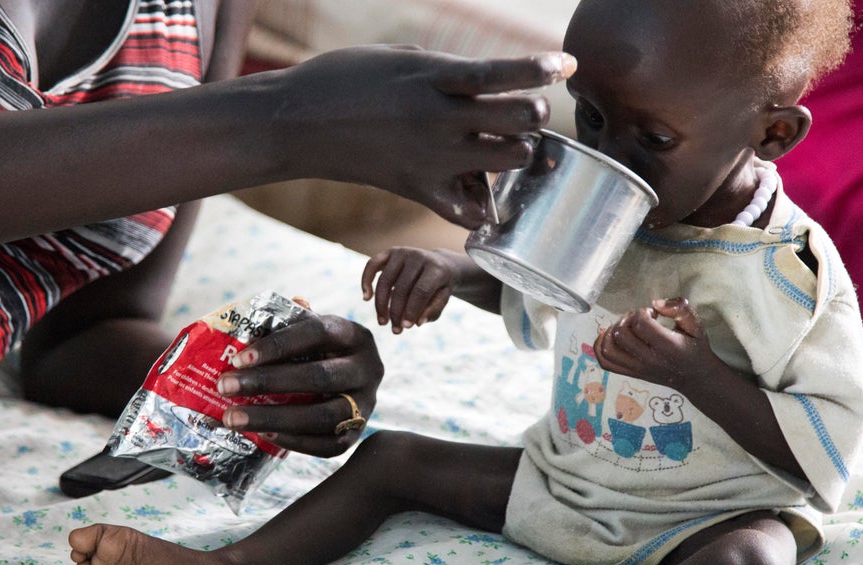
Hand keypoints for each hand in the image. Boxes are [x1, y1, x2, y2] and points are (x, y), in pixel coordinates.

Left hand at [215, 314, 383, 456]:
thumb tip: (252, 324)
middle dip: (268, 382)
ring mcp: (366, 404)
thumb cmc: (321, 352)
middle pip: (320, 377)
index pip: (316, 333)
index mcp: (354, 335)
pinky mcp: (358, 433)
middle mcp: (368, 369)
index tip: (239, 359)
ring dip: (274, 418)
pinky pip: (327, 445)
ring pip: (323, 416)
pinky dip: (294, 442)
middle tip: (226, 387)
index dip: (277, 345)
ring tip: (234, 418)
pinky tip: (263, 435)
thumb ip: (287, 324)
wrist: (353, 383)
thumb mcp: (311, 331)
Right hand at [273, 45, 574, 227]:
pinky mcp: (416, 188)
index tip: (565, 64)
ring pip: (506, 160)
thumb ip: (444, 68)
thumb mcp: (398, 57)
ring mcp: (430, 157)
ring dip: (516, 151)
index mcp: (433, 77)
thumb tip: (483, 79)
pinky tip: (480, 194)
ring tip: (505, 146)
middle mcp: (438, 118)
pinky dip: (481, 205)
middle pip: (517, 120)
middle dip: (533, 115)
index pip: (501, 73)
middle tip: (527, 113)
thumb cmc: (343, 78)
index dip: (540, 69)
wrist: (297, 122)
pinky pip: (467, 209)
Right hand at [361, 247, 455, 333]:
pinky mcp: (390, 251)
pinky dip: (366, 280)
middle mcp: (419, 256)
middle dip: (396, 312)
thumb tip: (416, 323)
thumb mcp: (442, 299)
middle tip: (395, 330)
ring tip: (382, 322)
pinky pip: (372, 264)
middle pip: (402, 288)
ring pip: (385, 279)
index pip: (421, 291)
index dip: (412, 310)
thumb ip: (431, 311)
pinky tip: (366, 297)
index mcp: (436, 268)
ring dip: (381, 303)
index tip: (406, 327)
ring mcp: (403, 252)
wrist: (440, 264)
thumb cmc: (439, 286)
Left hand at [593, 298, 716, 390]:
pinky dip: (601, 346)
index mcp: (667, 347)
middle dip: (627, 319)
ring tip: (626, 327)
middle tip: (639, 318)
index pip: (641, 325)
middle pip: (621, 334)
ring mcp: (636, 369)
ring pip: (608, 347)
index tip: (652, 313)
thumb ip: (680, 309)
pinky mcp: (629, 373)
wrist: (694, 377)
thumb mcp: (696, 325)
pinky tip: (612, 336)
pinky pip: (604, 361)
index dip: (642, 312)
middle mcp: (649, 360)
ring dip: (612, 330)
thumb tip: (655, 303)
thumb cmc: (694, 347)